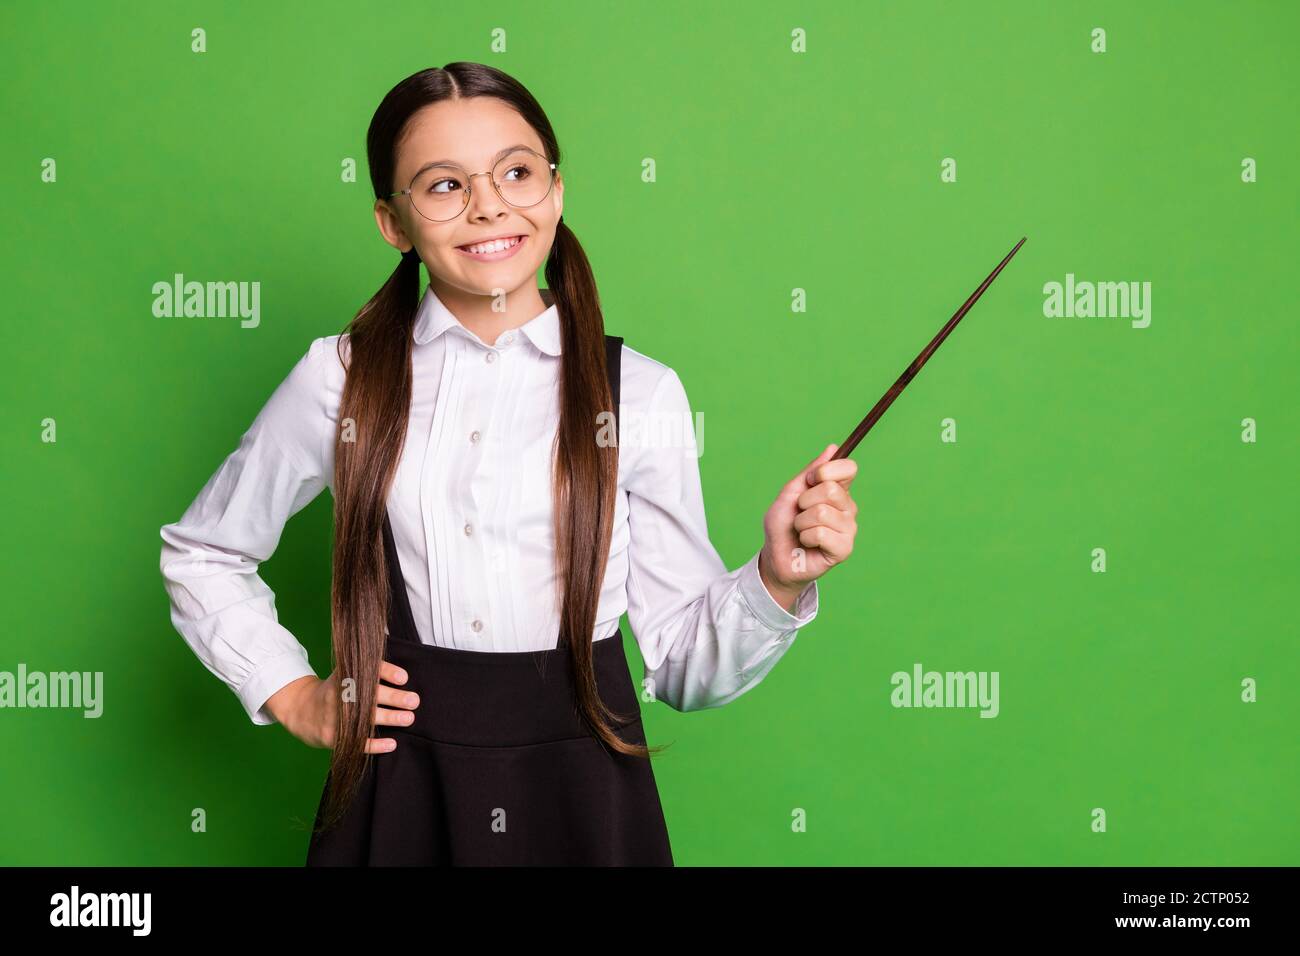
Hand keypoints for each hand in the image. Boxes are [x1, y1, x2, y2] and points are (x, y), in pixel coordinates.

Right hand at [263, 660, 419, 752]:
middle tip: (414, 700)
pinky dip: (375, 745)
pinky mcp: (334, 739)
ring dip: (389, 719)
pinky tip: (392, 743)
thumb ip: (366, 664)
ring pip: (365, 719)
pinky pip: (357, 743)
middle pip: (369, 697)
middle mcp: (339, 697)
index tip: (404, 677)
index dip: (386, 673)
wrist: (303, 712)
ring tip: (409, 718)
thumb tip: (389, 638)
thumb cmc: (334, 689)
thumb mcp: (344, 672)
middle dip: (393, 698)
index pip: (366, 672)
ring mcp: (335, 720)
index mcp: (343, 678)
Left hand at [759, 443, 858, 611]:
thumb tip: (833, 448)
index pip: (848, 468)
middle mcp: (848, 508)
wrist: (776, 557)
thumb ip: (810, 471)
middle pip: (831, 489)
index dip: (825, 471)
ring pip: (822, 513)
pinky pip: (821, 533)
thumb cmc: (783, 526)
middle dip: (805, 501)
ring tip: (802, 531)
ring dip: (802, 522)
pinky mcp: (845, 548)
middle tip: (800, 513)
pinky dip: (806, 537)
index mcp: (838, 490)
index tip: (810, 481)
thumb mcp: (790, 493)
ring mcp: (848, 528)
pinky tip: (808, 544)